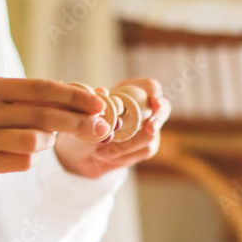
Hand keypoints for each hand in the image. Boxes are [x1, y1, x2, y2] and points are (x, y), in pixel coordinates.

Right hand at [0, 77, 112, 179]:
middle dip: (78, 122)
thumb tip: (77, 97)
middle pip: (44, 116)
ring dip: (50, 141)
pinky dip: (32, 158)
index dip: (73, 96)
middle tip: (102, 127)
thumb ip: (26, 96)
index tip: (98, 102)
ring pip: (36, 141)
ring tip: (45, 138)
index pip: (41, 89)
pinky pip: (23, 162)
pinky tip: (25, 152)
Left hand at [54, 78, 171, 178]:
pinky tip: (107, 155)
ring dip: (130, 144)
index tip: (153, 102)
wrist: (79, 152)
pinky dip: (126, 155)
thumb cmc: (82, 125)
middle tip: (150, 128)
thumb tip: (102, 91)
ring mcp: (146, 128)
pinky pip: (144, 151)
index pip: (150, 87)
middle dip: (158, 118)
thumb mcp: (81, 113)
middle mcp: (142, 108)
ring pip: (152, 135)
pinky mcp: (145, 147)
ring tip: (105, 151)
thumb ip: (93, 104)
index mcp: (129, 91)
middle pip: (163, 109)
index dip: (154, 92)